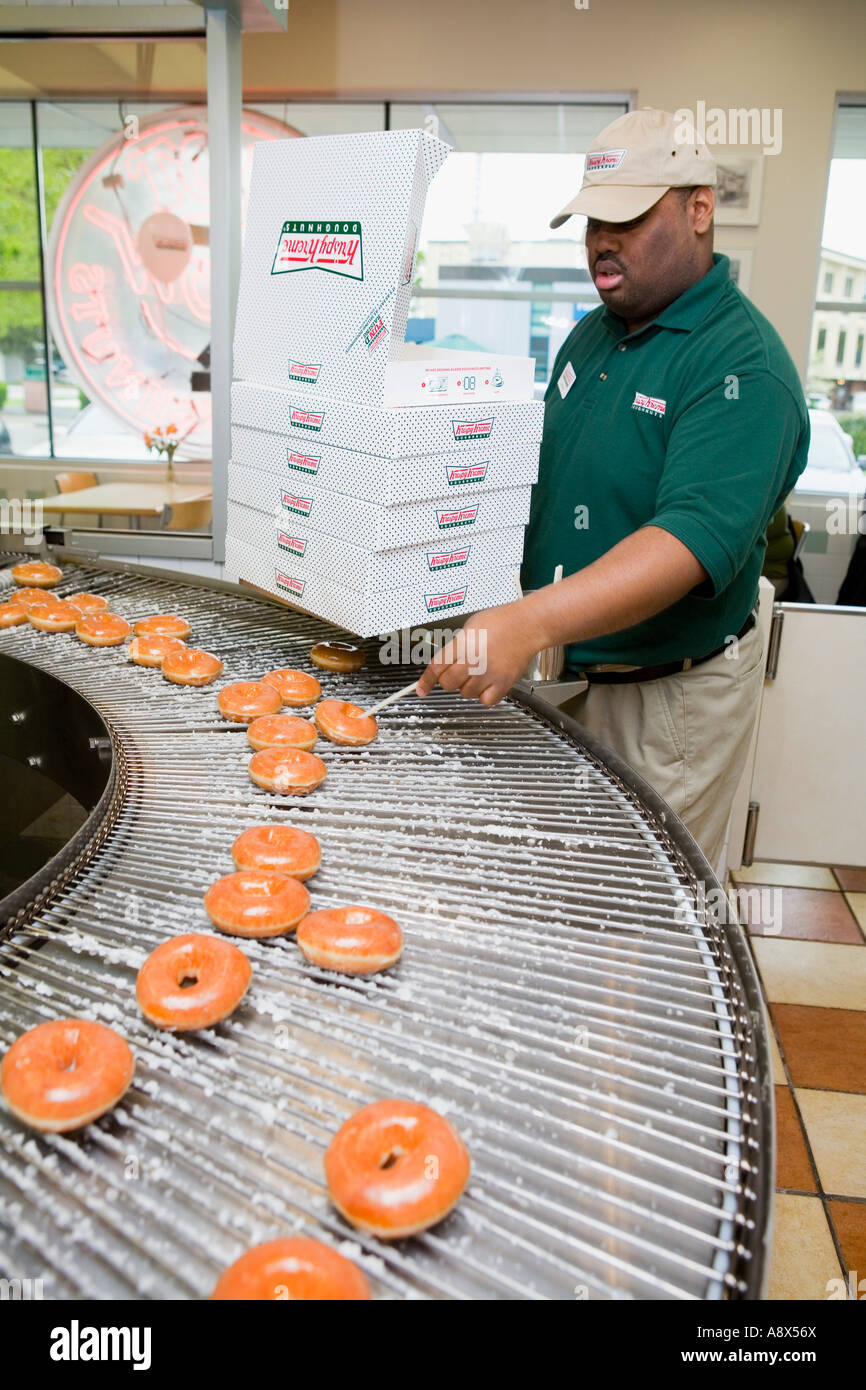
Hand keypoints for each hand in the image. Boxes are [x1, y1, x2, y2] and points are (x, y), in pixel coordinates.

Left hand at [416, 603, 540, 705]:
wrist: (528, 624)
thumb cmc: (502, 621)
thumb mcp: (470, 626)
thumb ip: (456, 646)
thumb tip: (444, 662)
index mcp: (463, 644)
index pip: (436, 667)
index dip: (425, 681)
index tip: (421, 690)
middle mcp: (474, 661)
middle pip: (448, 683)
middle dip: (448, 679)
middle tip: (458, 670)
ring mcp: (489, 674)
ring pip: (465, 693)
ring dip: (467, 686)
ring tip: (478, 672)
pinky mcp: (503, 684)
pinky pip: (485, 700)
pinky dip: (484, 695)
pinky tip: (488, 682)